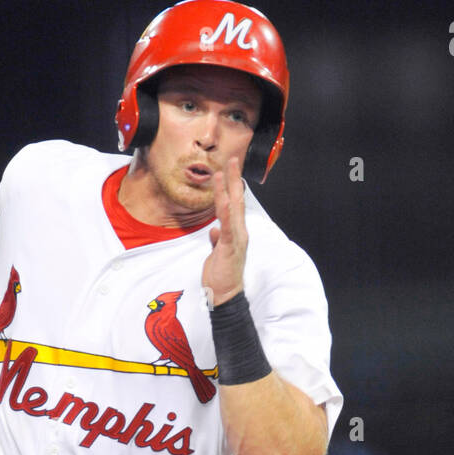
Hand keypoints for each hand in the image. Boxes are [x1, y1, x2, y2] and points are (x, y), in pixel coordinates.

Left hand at [201, 157, 247, 306]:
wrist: (226, 295)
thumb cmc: (222, 276)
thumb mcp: (217, 254)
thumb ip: (217, 241)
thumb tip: (214, 231)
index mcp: (237, 233)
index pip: (235, 205)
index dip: (232, 187)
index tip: (230, 170)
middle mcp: (240, 232)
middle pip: (237, 200)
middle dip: (234, 179)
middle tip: (232, 159)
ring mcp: (236, 238)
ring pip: (232, 208)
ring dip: (228, 189)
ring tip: (223, 171)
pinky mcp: (229, 246)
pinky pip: (227, 225)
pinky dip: (224, 212)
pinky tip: (222, 198)